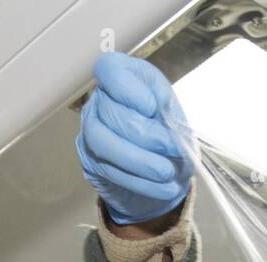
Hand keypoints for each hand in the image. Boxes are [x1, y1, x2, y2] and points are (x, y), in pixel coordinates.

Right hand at [76, 51, 194, 224]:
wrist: (165, 170)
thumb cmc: (168, 133)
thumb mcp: (176, 114)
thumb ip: (167, 111)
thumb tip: (160, 123)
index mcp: (123, 77)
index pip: (108, 69)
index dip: (127, 88)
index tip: (151, 108)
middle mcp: (100, 100)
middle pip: (109, 112)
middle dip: (144, 134)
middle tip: (172, 148)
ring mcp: (91, 131)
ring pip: (102, 143)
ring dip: (139, 161)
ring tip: (167, 172)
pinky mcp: (92, 161)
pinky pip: (109, 171)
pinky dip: (141, 182)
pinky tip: (164, 187)